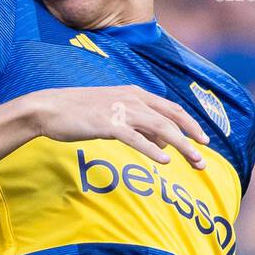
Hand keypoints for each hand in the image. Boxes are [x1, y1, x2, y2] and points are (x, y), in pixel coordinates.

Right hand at [26, 85, 209, 167]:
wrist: (49, 108)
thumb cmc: (78, 111)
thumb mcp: (112, 112)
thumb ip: (137, 123)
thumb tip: (161, 141)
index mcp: (134, 93)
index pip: (171, 108)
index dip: (191, 124)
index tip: (204, 140)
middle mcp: (132, 99)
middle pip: (171, 118)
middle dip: (192, 138)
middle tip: (204, 159)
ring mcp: (120, 110)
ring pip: (160, 128)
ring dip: (181, 146)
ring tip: (195, 161)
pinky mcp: (107, 124)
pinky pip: (135, 138)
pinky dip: (151, 149)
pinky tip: (163, 161)